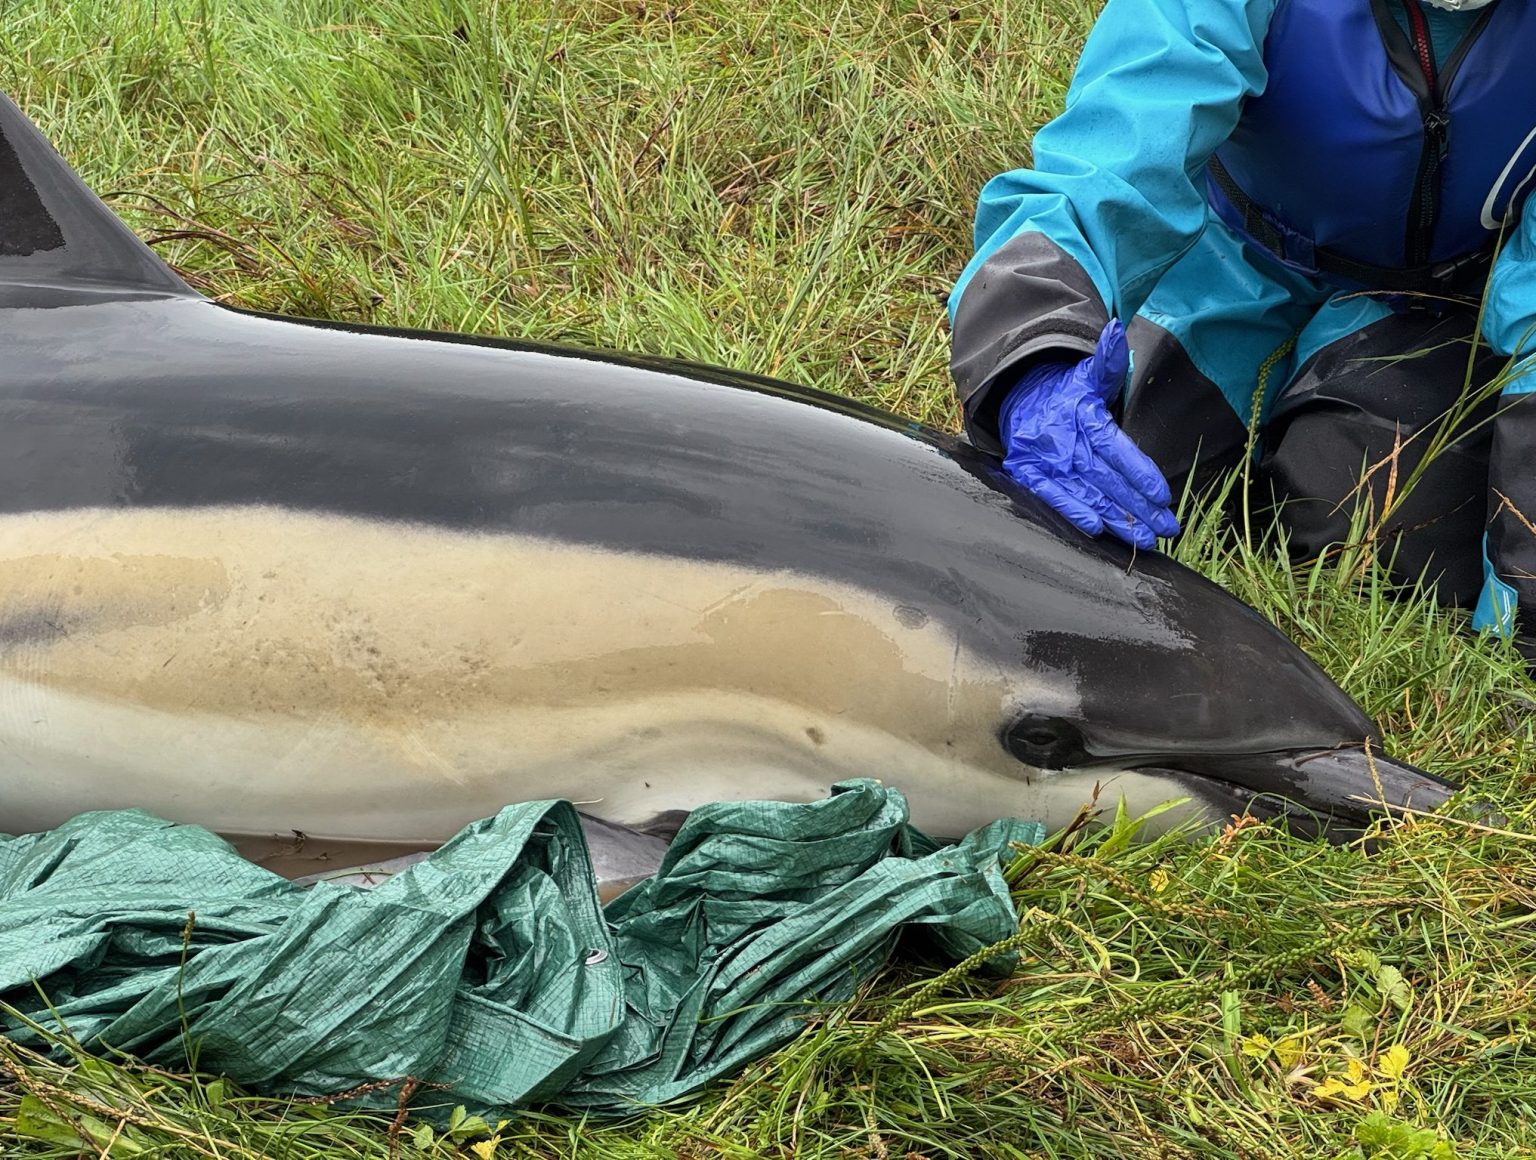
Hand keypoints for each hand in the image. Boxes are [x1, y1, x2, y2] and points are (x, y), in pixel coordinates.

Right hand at [998, 319, 1178, 548]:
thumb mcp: (1089, 375)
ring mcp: (1045, 459)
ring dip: (1116, 519)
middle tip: (1166, 528)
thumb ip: (1108, 361)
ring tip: (1144, 538)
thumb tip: (1116, 330)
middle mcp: (1063, 439)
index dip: (1139, 472)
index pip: (1115, 448)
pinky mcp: (1028, 474)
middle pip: (1107, 479)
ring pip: (1086, 493)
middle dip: (1139, 507)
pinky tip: (1096, 530)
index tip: (1162, 495)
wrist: (1019, 400)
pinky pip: (1052, 497)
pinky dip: (1073, 512)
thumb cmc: (1067, 394)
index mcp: (1082, 415)